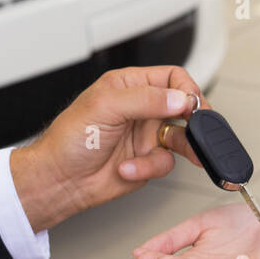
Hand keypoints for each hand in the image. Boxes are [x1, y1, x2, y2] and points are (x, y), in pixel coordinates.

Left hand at [10, 66, 209, 232]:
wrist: (59, 181)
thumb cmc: (68, 140)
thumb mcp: (105, 107)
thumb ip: (145, 99)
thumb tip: (180, 98)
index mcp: (130, 86)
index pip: (171, 77)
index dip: (186, 89)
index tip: (191, 104)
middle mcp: (142, 109)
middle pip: (184, 107)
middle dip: (195, 120)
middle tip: (200, 128)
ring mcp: (146, 135)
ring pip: (183, 137)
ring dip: (186, 147)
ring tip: (191, 153)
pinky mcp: (148, 159)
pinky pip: (166, 162)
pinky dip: (149, 167)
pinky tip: (128, 167)